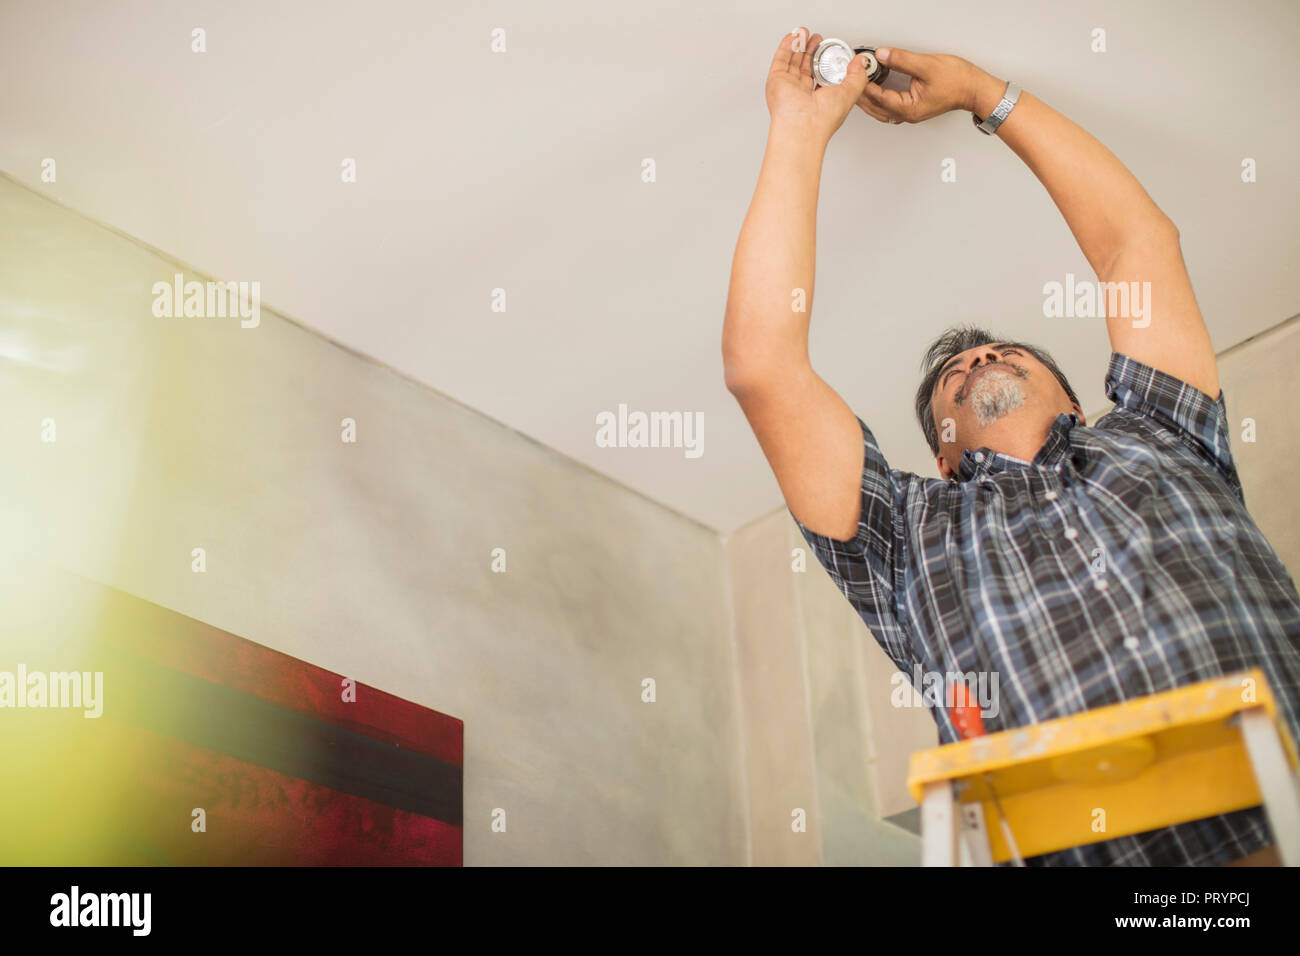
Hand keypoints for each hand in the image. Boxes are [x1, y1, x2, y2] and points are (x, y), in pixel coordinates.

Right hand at [766, 27, 871, 143]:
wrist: (803, 126)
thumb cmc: (823, 119)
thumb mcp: (850, 93)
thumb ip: (857, 76)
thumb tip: (859, 62)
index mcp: (821, 98)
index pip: (823, 75)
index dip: (827, 61)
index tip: (831, 49)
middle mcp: (804, 93)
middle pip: (806, 66)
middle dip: (811, 50)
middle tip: (817, 39)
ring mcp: (789, 87)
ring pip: (793, 62)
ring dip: (799, 46)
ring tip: (805, 33)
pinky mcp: (777, 81)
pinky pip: (781, 60)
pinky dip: (786, 47)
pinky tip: (793, 38)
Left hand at [854, 48, 979, 124]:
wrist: (974, 89)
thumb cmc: (957, 81)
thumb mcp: (926, 65)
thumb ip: (902, 60)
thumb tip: (883, 55)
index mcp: (908, 108)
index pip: (879, 97)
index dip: (866, 83)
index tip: (858, 71)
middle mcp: (907, 114)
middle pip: (875, 107)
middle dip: (862, 92)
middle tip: (854, 76)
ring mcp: (909, 113)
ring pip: (880, 110)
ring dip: (868, 98)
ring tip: (859, 83)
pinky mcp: (912, 108)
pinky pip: (888, 107)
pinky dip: (878, 99)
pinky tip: (875, 90)